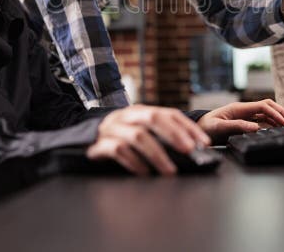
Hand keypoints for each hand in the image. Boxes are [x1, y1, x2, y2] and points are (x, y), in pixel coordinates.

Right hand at [86, 105, 209, 175]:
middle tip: (189, 151)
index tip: (203, 142)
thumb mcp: (138, 132)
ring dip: (157, 154)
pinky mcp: (98, 144)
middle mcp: (126, 116)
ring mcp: (111, 128)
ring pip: (137, 136)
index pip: (169, 113)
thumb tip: (191, 151)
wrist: (81, 140)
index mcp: (140, 111)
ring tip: (170, 171)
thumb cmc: (117, 139)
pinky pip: (118, 150)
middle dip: (174, 134)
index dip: (188, 127)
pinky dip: (134, 163)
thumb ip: (159, 137)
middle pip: (153, 118)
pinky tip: (145, 174)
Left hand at [197, 99, 283, 143]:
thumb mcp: (219, 127)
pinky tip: (278, 128)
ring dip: (278, 117)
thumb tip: (256, 127)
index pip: (262, 106)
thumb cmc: (206, 127)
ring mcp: (244, 115)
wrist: (197, 130)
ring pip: (266, 113)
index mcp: (239, 108)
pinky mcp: (244, 122)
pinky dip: (271, 123)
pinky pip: (261, 120)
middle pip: (267, 106)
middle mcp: (244, 109)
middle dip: (281, 112)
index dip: (275, 112)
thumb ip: (236, 126)